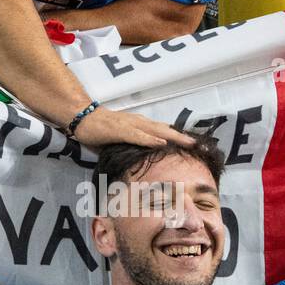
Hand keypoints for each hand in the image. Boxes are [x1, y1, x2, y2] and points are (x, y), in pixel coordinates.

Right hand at [71, 104, 196, 150]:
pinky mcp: (120, 129)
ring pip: (156, 130)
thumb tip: (142, 166)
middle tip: (202, 145)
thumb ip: (132, 150)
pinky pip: (137, 135)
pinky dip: (150, 139)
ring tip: (189, 143)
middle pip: (166, 130)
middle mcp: (139, 123)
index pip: (164, 132)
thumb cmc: (100, 132)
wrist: (82, 118)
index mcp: (141, 126)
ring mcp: (130, 125)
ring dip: (173, 137)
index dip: (180, 138)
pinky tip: (161, 143)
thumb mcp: (120, 142)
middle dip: (184, 138)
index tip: (196, 146)